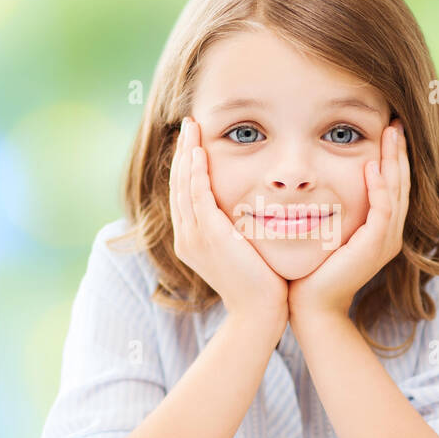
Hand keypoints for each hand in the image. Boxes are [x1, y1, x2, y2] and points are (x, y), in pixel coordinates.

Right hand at [170, 116, 288, 335]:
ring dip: (186, 153)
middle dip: (182, 152)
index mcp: (191, 240)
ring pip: (183, 185)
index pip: (183, 193)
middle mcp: (186, 237)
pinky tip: (198, 152)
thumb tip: (251, 208)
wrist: (260, 313)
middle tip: (188, 124)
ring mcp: (194, 237)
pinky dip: (195, 172)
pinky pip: (197, 195)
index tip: (192, 141)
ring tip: (190, 128)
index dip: (185, 165)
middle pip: (177, 184)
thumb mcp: (244, 250)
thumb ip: (238, 227)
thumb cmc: (261, 284)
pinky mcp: (208, 235)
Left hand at [288, 118, 409, 322]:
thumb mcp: (326, 231)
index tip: (387, 129)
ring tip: (391, 134)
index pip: (392, 186)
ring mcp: (385, 240)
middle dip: (399, 152)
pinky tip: (373, 166)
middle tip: (396, 123)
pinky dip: (380, 187)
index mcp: (381, 230)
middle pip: (401, 184)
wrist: (310, 305)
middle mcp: (389, 233)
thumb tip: (317, 182)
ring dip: (394, 161)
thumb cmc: (311, 270)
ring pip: (397, 192)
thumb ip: (332, 208)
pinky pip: (383, 210)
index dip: (393, 158)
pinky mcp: (374, 246)